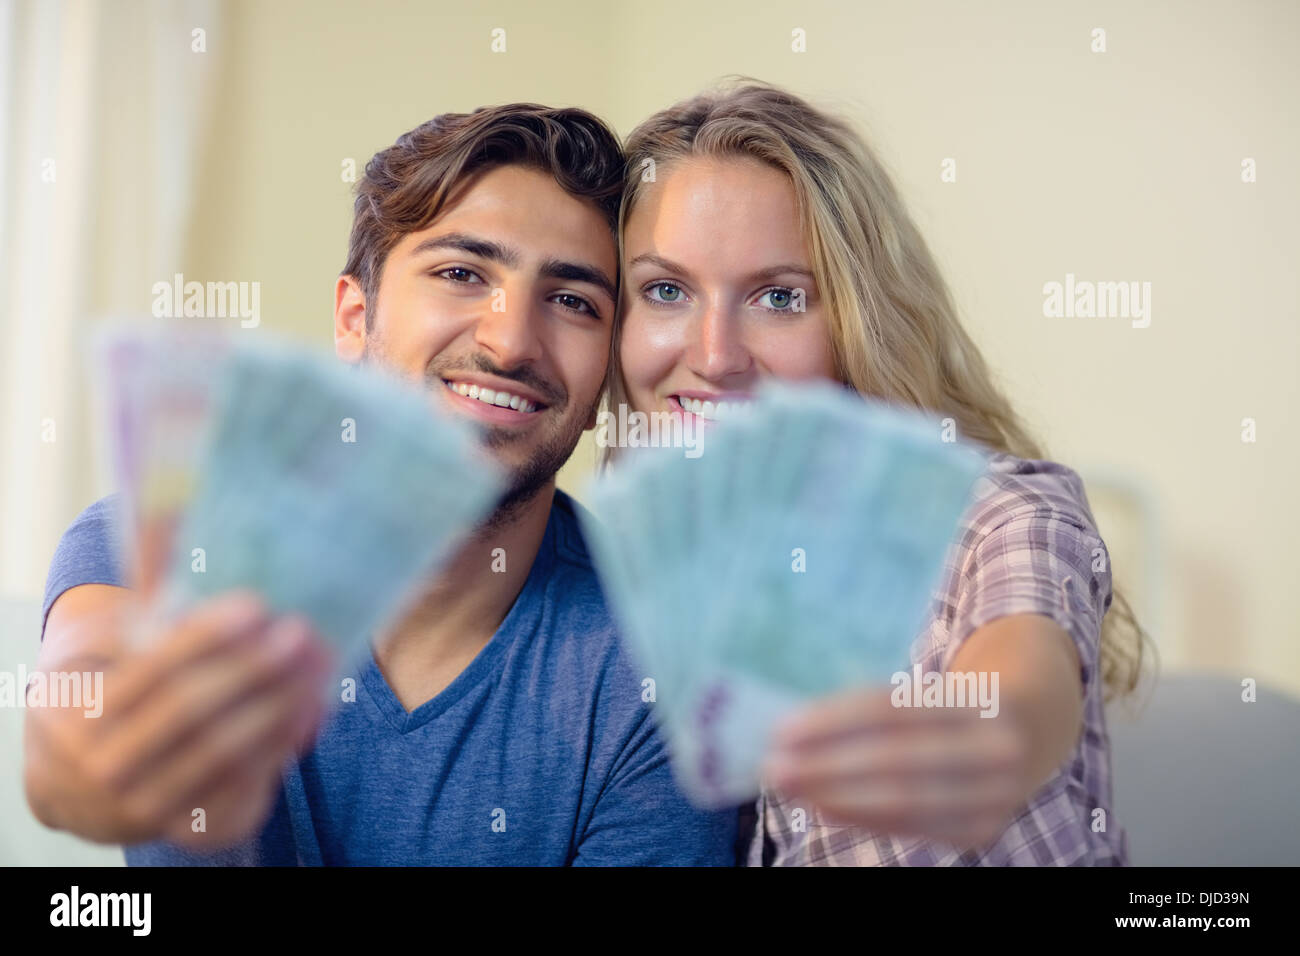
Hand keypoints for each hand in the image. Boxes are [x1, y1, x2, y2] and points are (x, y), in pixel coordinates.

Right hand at [25, 589, 331, 849]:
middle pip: (190, 710)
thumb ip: (146, 592)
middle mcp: (98, 764)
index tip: (257, 603)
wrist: (73, 777)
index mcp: (73, 710)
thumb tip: (182, 508)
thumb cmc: (104, 687)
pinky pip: (238, 786)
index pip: (151, 668)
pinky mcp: (178, 827)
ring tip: (317, 666)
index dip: (206, 635)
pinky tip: (311, 711)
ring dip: (277, 707)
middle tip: (303, 633)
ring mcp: (137, 803)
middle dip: (252, 670)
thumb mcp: (105, 643)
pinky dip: (278, 748)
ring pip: (220, 752)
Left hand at [762, 685, 1033, 849]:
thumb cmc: (953, 704)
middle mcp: (996, 749)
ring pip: (903, 801)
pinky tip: (823, 807)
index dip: (835, 721)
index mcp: (980, 699)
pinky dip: (862, 817)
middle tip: (774, 768)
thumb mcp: (931, 688)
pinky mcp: (981, 831)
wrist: (1031, 732)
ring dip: (836, 797)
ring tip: (791, 788)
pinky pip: (911, 827)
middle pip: (896, 760)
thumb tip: (794, 728)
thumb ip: (875, 707)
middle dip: (827, 766)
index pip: (893, 709)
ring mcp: (995, 796)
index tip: (782, 729)